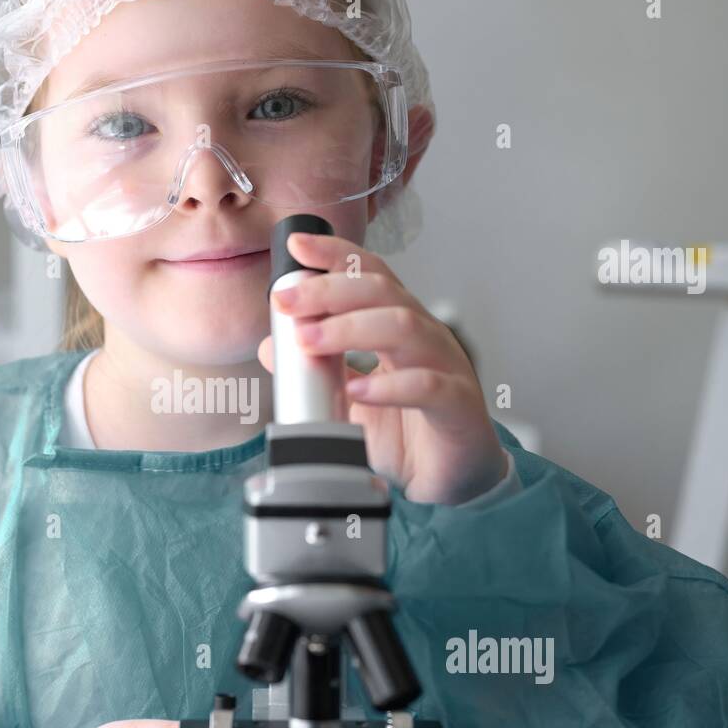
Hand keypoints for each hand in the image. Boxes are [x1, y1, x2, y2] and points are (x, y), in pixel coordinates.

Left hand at [259, 232, 507, 505]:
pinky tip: (358, 391)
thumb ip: (316, 372)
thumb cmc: (409, 433)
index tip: (296, 246)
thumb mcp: (351, 400)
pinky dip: (388, 386)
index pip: (370, 275)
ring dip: (350, 329)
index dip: (336, 255)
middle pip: (382, 292)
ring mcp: (447, 366)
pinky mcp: (458, 404)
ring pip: (404, 326)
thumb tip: (270, 347)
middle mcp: (426, 336)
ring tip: (309, 341)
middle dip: (328, 290)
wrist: (453, 481)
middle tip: (285, 301)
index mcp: (401, 326)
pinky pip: (427, 386)